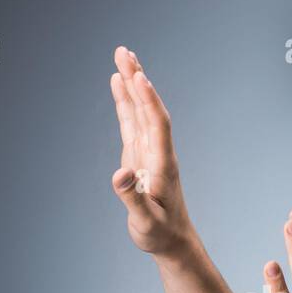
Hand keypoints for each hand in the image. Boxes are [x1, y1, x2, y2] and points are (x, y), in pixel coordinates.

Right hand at [108, 46, 195, 258]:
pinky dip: (125, 101)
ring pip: (140, 111)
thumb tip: (120, 175)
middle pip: (149, 109)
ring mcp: (148, 151)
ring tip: (122, 56)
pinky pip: (132, 121)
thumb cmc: (159, 234)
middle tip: (124, 51)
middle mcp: (157, 152)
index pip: (158, 126)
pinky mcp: (139, 155)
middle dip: (137, 80)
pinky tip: (119, 82)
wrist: (172, 241)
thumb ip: (132, 199)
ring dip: (132, 83)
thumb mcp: (145, 222)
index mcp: (162, 166)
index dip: (149, 102)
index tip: (138, 77)